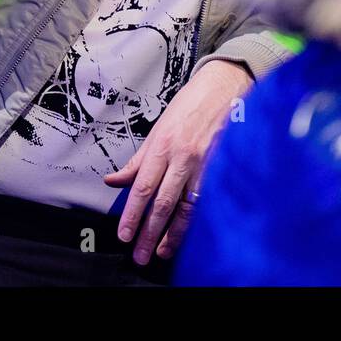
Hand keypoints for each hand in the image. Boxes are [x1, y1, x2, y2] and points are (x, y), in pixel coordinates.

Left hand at [104, 58, 251, 263]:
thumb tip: (114, 180)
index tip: (124, 235)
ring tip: (162, 251)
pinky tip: (191, 234)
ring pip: (187, 207)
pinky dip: (197, 219)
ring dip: (173, 234)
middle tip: (140, 255)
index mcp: (162, 145)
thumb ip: (138, 159)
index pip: (143, 188)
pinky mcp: (223, 166)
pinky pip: (207, 199)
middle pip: (163, 203)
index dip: (132, 214)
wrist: (226, 85)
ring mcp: (205, 163)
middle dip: (149, 233)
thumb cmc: (190, 104)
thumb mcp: (158, 128)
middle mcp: (183, 157)